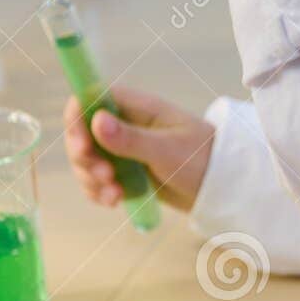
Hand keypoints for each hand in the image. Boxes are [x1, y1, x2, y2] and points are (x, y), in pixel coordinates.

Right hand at [63, 88, 214, 212]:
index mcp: (136, 107)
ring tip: (114, 196)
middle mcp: (125, 124)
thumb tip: (96, 120)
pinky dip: (99, 191)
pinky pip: (98, 179)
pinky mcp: (125, 171)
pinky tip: (114, 202)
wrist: (222, 186)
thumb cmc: (201, 158)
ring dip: (91, 179)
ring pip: (87, 159)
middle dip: (85, 158)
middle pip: (82, 132)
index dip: (77, 119)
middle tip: (106, 177)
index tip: (82, 147)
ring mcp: (123, 148)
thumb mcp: (167, 150)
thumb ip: (131, 138)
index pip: (90, 98)